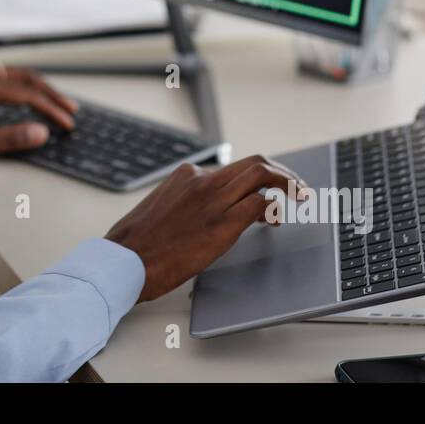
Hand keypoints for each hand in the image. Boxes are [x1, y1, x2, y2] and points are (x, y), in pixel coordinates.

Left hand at [0, 66, 77, 162]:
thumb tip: (42, 132)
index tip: (67, 123)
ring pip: (12, 74)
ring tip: (52, 101)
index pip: (27, 94)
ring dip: (34, 87)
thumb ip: (10, 138)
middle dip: (50, 93)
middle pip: (24, 77)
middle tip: (70, 108)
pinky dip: (18, 85)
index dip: (51, 109)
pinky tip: (21, 95)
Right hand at [105, 156, 310, 302]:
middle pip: (254, 164)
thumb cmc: (138, 244)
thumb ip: (184, 205)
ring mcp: (213, 199)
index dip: (255, 182)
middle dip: (281, 173)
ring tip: (299, 197)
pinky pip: (260, 202)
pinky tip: (278, 218)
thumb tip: (200, 216)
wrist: (124, 260)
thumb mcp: (161, 211)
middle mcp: (201, 180)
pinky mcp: (222, 222)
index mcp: (186, 176)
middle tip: (295, 188)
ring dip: (287, 183)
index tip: (265, 194)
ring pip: (262, 175)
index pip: (232, 170)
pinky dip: (276, 206)